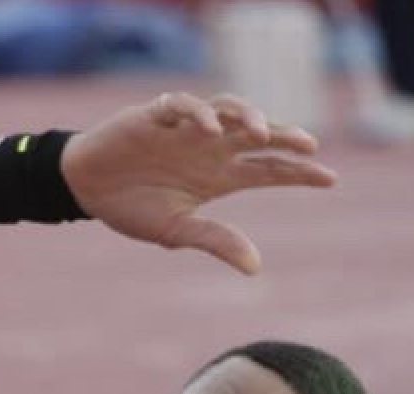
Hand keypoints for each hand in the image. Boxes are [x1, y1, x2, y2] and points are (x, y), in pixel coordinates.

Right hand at [60, 91, 337, 275]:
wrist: (84, 189)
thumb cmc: (131, 208)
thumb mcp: (175, 231)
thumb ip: (215, 241)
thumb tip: (255, 268)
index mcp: (219, 175)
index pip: (269, 169)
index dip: (299, 171)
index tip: (329, 178)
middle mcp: (210, 148)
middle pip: (258, 135)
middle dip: (285, 137)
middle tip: (309, 146)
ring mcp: (185, 130)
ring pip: (229, 111)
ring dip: (248, 117)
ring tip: (259, 133)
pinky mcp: (156, 117)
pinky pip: (183, 105)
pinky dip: (199, 113)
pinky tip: (209, 129)